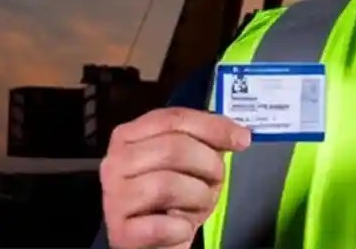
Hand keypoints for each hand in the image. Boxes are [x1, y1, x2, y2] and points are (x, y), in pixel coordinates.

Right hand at [100, 107, 251, 248]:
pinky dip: (180, 228)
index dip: (212, 127)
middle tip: (216, 181)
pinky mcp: (119, 231)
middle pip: (172, 148)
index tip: (242, 140)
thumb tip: (240, 135)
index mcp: (128, 136)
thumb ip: (206, 140)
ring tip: (198, 205)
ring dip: (197, 198)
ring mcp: (113, 197)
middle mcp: (114, 162)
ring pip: (166, 184)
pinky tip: (180, 228)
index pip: (174, 119)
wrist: (154, 240)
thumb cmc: (174, 198)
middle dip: (207, 165)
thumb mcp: (191, 162)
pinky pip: (160, 226)